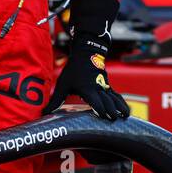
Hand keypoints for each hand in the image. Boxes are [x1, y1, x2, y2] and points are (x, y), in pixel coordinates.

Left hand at [43, 0, 129, 120]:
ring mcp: (105, 87)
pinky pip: (117, 96)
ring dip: (121, 107)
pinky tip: (126, 111)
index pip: (96, 101)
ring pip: (115, 98)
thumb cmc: (73, 70)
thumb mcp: (63, 84)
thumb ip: (55, 100)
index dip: (101, 109)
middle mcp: (98, 88)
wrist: (86, 52)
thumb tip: (44, 113)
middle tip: (115, 120)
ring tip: (126, 117)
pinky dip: (122, 103)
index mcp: (87, 89)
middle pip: (108, 101)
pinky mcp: (108, 86)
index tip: (106, 117)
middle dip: (112, 110)